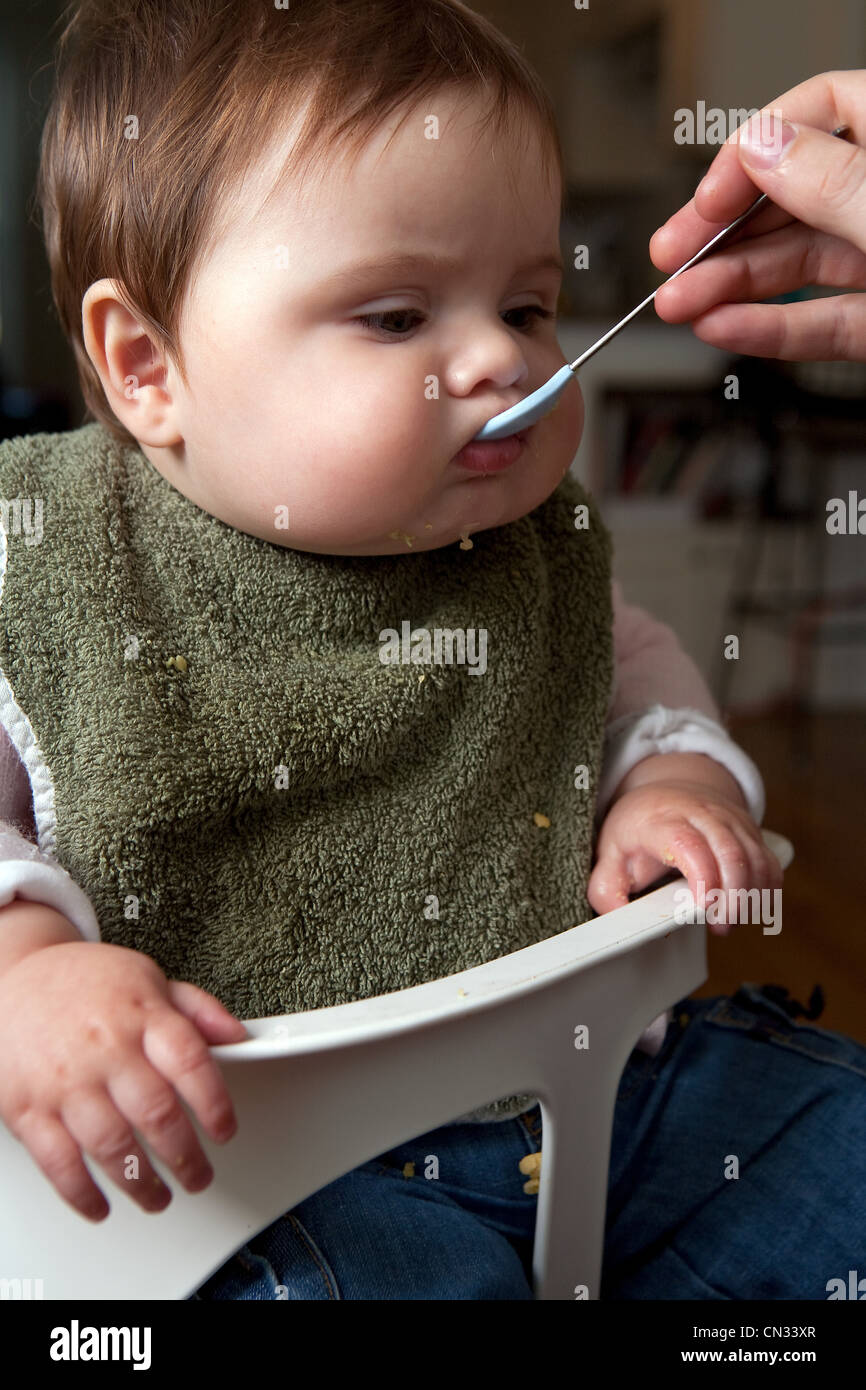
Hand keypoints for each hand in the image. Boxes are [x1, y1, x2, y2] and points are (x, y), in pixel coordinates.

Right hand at [0, 938, 247, 1221]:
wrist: (9, 980)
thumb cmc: (81, 983)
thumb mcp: (147, 978)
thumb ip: (197, 1009)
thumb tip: (237, 1036)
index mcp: (140, 1015)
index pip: (190, 1062)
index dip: (215, 1103)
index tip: (225, 1131)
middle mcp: (104, 1049)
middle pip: (156, 1113)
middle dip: (186, 1157)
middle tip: (199, 1177)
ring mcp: (64, 1081)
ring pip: (111, 1146)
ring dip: (141, 1183)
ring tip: (159, 1197)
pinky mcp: (26, 1108)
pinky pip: (58, 1163)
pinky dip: (82, 1194)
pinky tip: (101, 1205)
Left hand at [587, 772, 782, 930]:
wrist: (667, 794)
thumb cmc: (639, 830)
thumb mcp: (609, 854)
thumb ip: (606, 889)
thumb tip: (616, 921)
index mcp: (661, 820)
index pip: (688, 844)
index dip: (702, 877)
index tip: (702, 908)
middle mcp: (700, 814)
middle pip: (731, 852)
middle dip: (733, 897)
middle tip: (720, 925)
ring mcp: (729, 820)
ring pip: (755, 858)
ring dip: (751, 896)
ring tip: (730, 920)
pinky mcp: (749, 830)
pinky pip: (769, 861)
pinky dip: (767, 888)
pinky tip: (749, 905)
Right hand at [650, 70, 865, 360]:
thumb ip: (836, 181)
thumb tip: (766, 151)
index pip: (823, 109)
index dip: (757, 148)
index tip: (710, 195)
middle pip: (795, 195)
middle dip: (723, 229)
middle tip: (671, 252)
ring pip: (799, 263)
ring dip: (730, 285)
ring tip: (679, 303)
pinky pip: (822, 319)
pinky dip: (771, 328)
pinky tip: (723, 327)